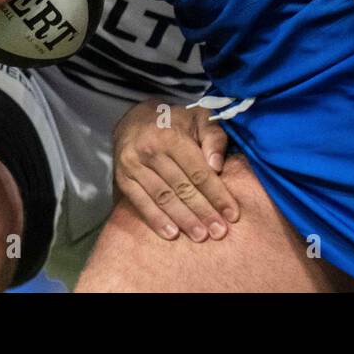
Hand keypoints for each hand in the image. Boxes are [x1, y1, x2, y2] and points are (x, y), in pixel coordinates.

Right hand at [111, 99, 238, 242]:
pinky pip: (140, 202)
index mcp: (172, 135)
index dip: (216, 194)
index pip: (198, 171)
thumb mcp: (199, 117)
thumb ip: (213, 137)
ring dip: (183, 219)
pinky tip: (171, 233)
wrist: (134, 118)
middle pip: (182, 187)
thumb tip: (216, 166)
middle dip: (203, 212)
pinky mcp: (122, 177)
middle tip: (218, 232)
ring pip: (163, 197)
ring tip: (200, 235)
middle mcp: (150, 150)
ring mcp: (133, 165)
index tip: (231, 214)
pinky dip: (156, 219)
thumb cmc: (175, 121)